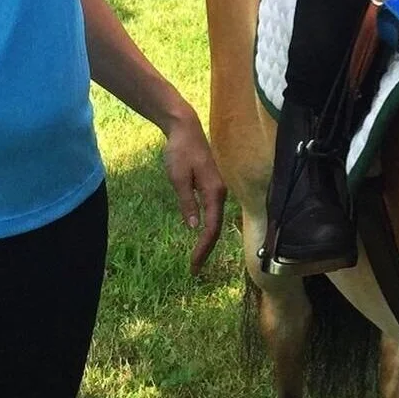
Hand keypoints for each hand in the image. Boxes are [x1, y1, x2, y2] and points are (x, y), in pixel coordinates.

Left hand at [162, 110, 227, 274]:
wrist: (185, 129)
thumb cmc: (180, 151)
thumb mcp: (178, 178)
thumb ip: (187, 203)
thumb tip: (194, 227)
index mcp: (214, 191)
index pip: (211, 227)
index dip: (203, 248)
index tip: (193, 266)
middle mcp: (220, 192)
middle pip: (216, 227)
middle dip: (206, 249)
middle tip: (193, 268)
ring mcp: (217, 188)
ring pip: (215, 220)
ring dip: (207, 239)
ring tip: (197, 256)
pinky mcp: (211, 185)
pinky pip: (212, 211)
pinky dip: (207, 226)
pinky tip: (200, 233)